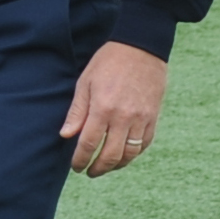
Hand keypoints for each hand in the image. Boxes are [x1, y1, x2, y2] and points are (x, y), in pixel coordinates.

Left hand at [62, 41, 168, 175]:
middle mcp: (123, 117)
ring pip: (129, 154)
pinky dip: (134, 154)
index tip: (76, 167)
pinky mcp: (153, 116)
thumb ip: (77, 112)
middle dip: (98, 168)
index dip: (80, 160)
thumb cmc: (109, 62)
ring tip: (106, 167)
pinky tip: (124, 154)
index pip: (89, 144)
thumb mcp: (85, 82)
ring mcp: (141, 118)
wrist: (141, 47)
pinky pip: (144, 143)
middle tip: (90, 172)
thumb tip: (66, 136)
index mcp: (103, 108)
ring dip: (116, 166)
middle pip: (110, 156)